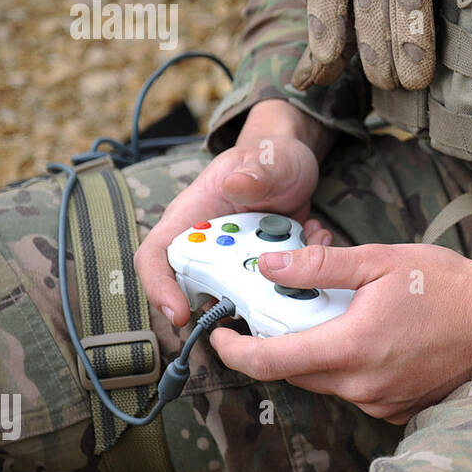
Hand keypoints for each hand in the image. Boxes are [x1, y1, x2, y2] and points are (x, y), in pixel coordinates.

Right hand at [135, 101, 333, 326]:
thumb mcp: (266, 160)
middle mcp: (207, 244)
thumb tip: (236, 186)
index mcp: (190, 215)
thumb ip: (254, 174)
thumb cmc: (269, 158)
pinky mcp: (262, 267)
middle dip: (223, 299)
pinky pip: (275, 286)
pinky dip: (300, 274)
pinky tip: (316, 237)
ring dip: (272, 285)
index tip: (178, 313)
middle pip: (194, 288)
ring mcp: (235, 259)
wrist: (294, 165)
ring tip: (303, 246)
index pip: (155, 256)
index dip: (158, 287)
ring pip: (239, 294)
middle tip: (261, 294)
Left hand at [210, 244, 471, 424]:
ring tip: (336, 317)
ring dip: (316, 353)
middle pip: (294, 372)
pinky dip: (348, 367)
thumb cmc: (445, 285)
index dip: (234, 351)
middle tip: (280, 310)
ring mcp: (380, 402)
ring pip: (325, 382)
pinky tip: (369, 338)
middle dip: (278, 343)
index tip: (219, 334)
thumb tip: (270, 266)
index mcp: (350, 348)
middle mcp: (361, 385)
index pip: (270, 361)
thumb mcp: (380, 260)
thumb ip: (321, 266)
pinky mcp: (396, 409)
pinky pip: (354, 391)